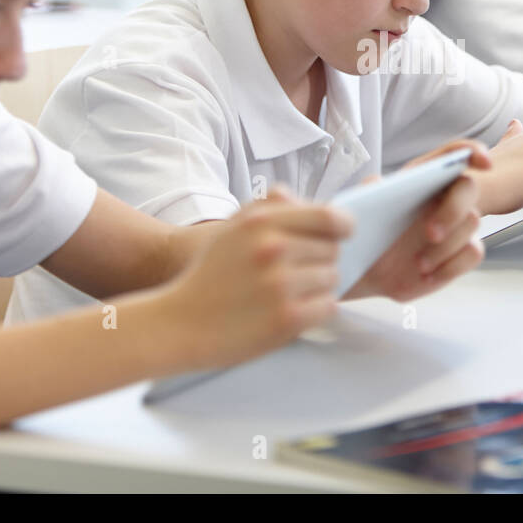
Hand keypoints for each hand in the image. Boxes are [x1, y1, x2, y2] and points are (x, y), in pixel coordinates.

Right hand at [168, 187, 351, 367]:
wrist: (179, 323)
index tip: (342, 234)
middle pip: (333, 250)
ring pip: (333, 279)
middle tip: (297, 273)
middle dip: (321, 261)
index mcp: (262, 223)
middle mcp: (274, 249)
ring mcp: (281, 285)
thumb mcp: (232, 229)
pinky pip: (328, 306)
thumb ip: (268, 208)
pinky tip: (294, 311)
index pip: (329, 217)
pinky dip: (317, 310)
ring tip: (291, 293)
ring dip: (319, 287)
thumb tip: (299, 199)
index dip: (343, 226)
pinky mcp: (287, 318)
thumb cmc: (211, 276)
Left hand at [344, 140, 489, 302]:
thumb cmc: (370, 233)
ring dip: (445, 246)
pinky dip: (450, 266)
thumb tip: (377, 182)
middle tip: (431, 233)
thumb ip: (368, 192)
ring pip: (472, 222)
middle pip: (469, 188)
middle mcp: (445, 197)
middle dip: (453, 210)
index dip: (472, 152)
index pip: (454, 154)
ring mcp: (457, 225)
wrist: (369, 271)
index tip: (481, 161)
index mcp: (424, 178)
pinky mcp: (461, 251)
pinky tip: (428, 273)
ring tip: (419, 263)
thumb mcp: (362, 210)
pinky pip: (473, 253)